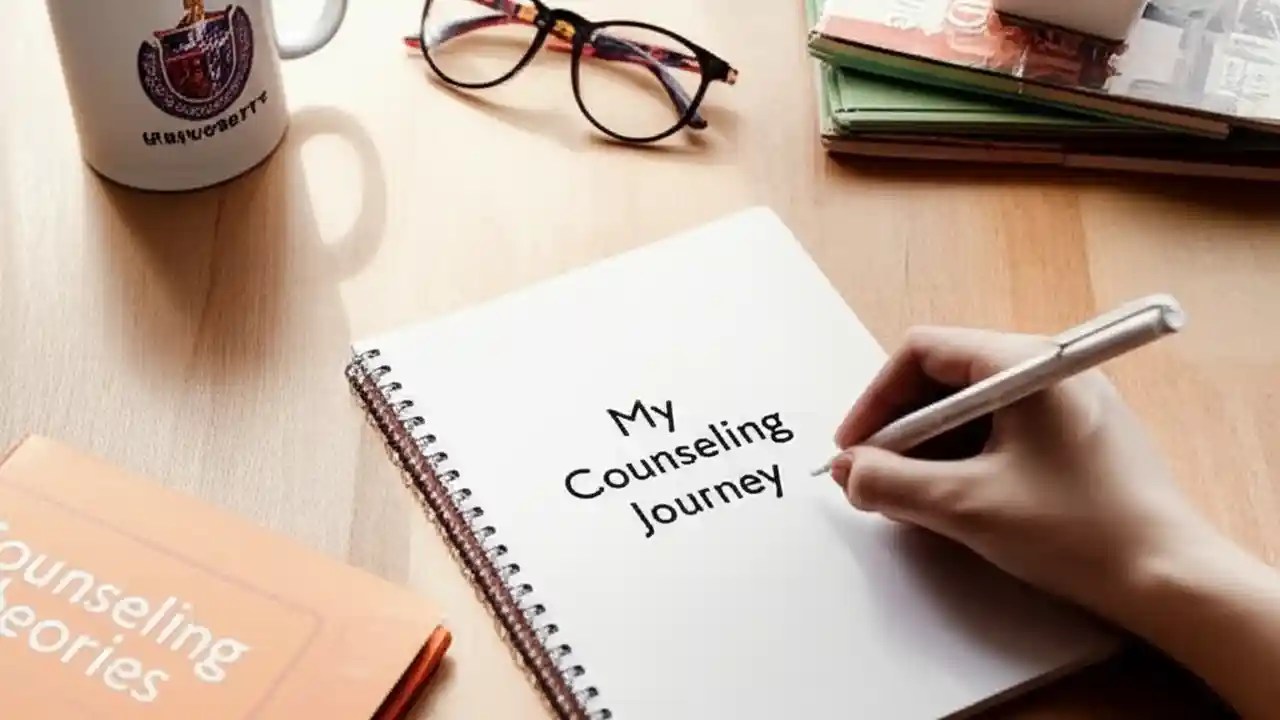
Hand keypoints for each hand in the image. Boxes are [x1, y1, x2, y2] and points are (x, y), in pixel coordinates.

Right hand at [829, 326, 1218, 626]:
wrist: (1171, 578)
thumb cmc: (1080, 531)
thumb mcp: (966, 507)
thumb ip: (892, 484)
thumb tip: (849, 472)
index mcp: (1025, 365)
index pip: (923, 352)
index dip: (877, 400)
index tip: (855, 447)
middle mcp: (1048, 369)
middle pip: (946, 378)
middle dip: (902, 430)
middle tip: (875, 478)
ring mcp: (1067, 401)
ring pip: (972, 408)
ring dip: (930, 449)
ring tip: (910, 498)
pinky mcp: (1076, 435)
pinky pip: (1002, 431)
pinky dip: (965, 459)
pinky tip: (951, 500)